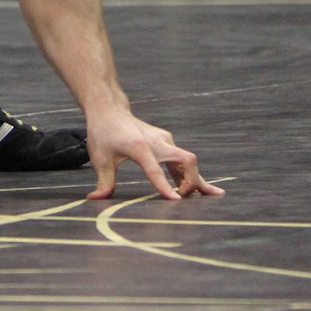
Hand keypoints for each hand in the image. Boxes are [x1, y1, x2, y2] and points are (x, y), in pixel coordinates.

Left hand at [84, 111, 223, 200]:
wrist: (111, 109)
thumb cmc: (104, 133)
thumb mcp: (100, 158)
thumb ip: (103, 181)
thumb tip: (96, 199)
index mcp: (140, 146)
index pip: (155, 169)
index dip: (164, 186)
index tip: (175, 201)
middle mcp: (158, 142)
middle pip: (185, 160)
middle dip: (191, 181)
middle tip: (184, 200)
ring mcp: (165, 142)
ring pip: (188, 161)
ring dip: (198, 179)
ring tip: (215, 196)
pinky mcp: (166, 145)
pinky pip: (183, 162)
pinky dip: (192, 176)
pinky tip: (205, 189)